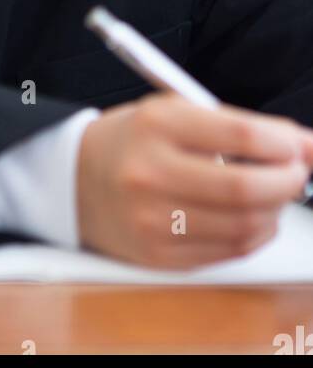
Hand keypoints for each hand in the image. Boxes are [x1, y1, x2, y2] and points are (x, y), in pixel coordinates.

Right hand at [76, 93, 312, 268]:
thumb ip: (239, 127)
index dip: (284, 143)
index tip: (299, 144)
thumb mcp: (176, 112)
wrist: (78, 179)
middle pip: (246, 188)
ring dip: (274, 211)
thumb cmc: (137, 140)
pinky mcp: (158, 255)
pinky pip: (228, 252)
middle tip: (296, 172)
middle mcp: (150, 172)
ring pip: (244, 225)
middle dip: (288, 181)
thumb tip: (304, 145)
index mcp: (157, 124)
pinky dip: (254, 235)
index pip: (240, 134)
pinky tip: (252, 217)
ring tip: (273, 194)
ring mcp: (152, 219)